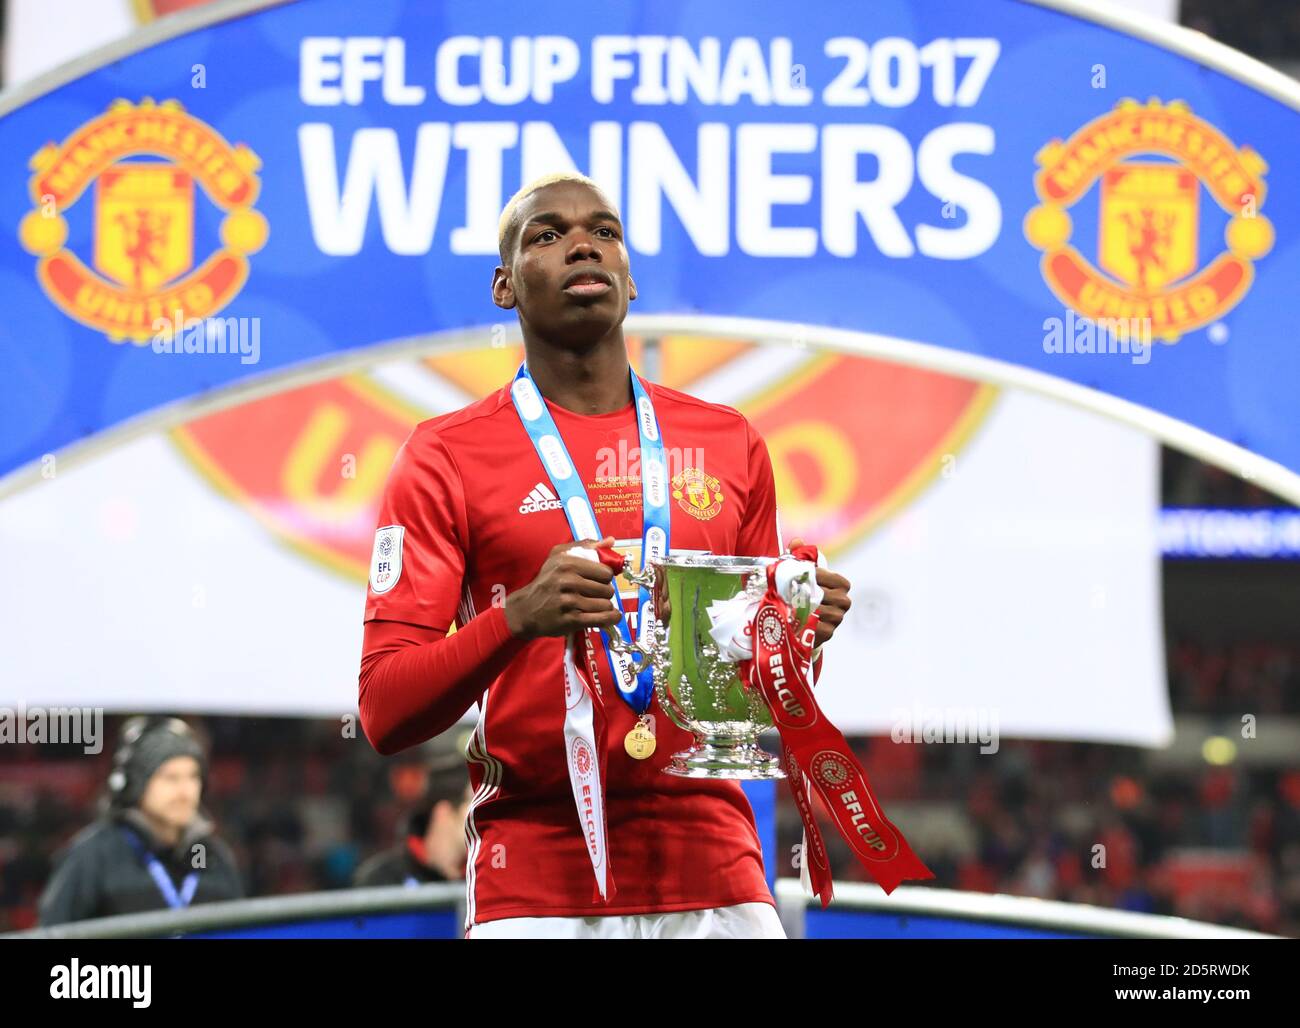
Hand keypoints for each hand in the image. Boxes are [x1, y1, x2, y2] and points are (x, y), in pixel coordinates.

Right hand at [504, 536, 624, 639]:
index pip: (606, 572)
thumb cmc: (545, 582)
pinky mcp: (571, 620)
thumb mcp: (558, 556)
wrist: (526, 609)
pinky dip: (609, 619)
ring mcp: (570, 602)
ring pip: (606, 605)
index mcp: (567, 563)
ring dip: (603, 607)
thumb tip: (610, 541)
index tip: (597, 581)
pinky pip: (603, 619)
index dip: (604, 578)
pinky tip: (607, 617)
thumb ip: (585, 546)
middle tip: (592, 595)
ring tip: (592, 605)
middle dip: (603, 594)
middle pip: (608, 590)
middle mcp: (568, 581)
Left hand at [788, 537, 850, 648]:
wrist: (798, 619)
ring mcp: (838, 618)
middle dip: (812, 593)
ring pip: (826, 612)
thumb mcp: (800, 572)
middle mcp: (843, 602)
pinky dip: (809, 625)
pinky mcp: (829, 633)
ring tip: (792, 605)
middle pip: (831, 596)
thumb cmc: (802, 590)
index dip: (818, 577)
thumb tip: (797, 541)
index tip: (802, 577)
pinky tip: (797, 621)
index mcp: (841, 585)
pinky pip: (821, 628)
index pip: (835, 579)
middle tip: (794, 591)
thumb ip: (799, 554)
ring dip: (809, 609)